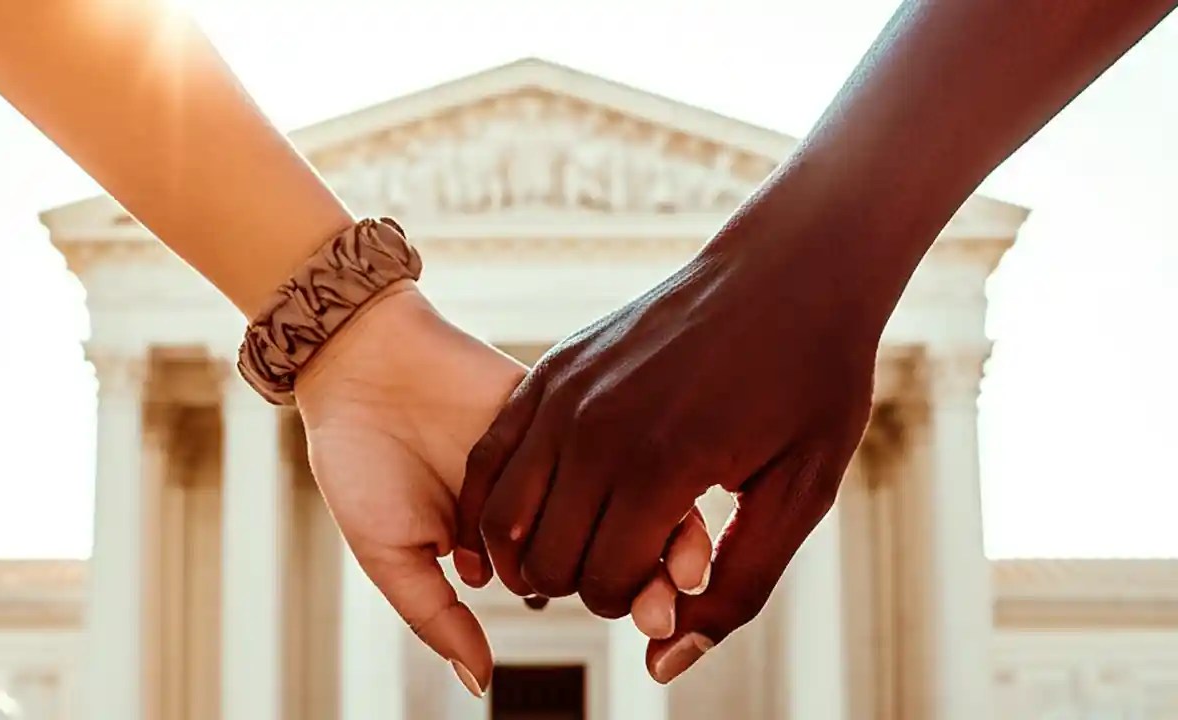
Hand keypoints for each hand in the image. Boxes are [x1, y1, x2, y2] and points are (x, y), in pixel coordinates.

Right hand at [293, 281, 712, 695]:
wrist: (353, 365)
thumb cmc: (358, 462)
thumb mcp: (390, 553)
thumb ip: (435, 615)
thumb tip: (479, 682)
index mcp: (508, 532)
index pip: (581, 572)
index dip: (620, 597)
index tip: (655, 623)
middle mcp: (541, 489)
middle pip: (616, 534)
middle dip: (650, 576)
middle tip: (667, 610)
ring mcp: (553, 441)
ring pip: (623, 485)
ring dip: (656, 528)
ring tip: (674, 570)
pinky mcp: (554, 395)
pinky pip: (606, 431)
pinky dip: (634, 465)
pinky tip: (654, 492)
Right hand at [455, 204, 877, 683]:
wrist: (788, 268)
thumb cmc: (809, 379)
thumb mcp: (800, 495)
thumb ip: (736, 589)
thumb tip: (665, 663)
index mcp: (661, 465)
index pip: (602, 584)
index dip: (634, 604)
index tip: (672, 580)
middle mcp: (595, 430)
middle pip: (546, 559)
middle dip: (584, 583)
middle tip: (631, 564)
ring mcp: (563, 393)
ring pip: (502, 517)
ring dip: (534, 551)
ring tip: (580, 547)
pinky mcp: (549, 368)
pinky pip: (492, 459)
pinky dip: (495, 503)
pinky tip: (526, 519)